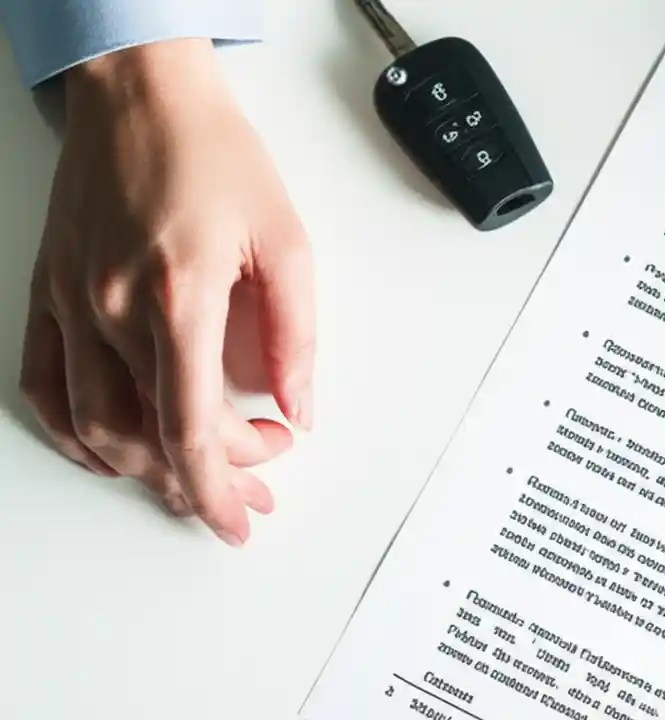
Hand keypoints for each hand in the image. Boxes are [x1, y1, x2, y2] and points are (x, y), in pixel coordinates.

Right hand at [18, 39, 315, 546]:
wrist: (139, 94)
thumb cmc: (213, 155)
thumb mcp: (284, 240)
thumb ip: (295, 334)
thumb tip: (298, 405)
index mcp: (178, 296)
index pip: (191, 427)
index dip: (222, 487)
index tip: (249, 514)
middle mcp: (111, 309)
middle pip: (147, 437)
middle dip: (204, 482)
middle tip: (254, 491)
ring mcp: (70, 305)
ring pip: (93, 426)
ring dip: (146, 470)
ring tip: (198, 480)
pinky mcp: (48, 294)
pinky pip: (42, 386)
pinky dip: (76, 435)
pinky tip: (114, 453)